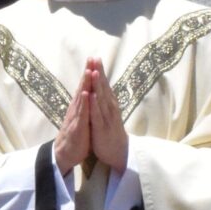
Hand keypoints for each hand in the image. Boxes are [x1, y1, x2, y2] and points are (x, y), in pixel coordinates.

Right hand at [53, 61, 94, 176]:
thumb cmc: (75, 135)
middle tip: (91, 58)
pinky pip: (81, 114)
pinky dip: (83, 103)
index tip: (94, 59)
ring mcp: (76, 117)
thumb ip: (83, 105)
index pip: (85, 86)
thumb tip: (87, 92)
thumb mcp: (81, 117)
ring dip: (85, 84)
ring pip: (81, 98)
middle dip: (87, 73)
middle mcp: (76, 108)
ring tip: (89, 71)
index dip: (89, 73)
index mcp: (79, 106)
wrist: (65, 153)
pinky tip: (85, 94)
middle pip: (82, 87)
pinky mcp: (77, 127)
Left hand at [84, 59, 127, 174]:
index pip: (104, 84)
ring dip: (97, 85)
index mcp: (109, 104)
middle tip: (95, 57)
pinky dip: (95, 105)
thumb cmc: (111, 132)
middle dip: (98, 72)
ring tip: (94, 71)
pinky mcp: (102, 128)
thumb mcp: (108, 114)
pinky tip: (92, 95)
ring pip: (101, 99)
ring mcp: (107, 118)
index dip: (99, 71)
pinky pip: (98, 115)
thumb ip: (105, 101)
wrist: (119, 152)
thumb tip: (102, 87)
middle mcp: (110, 108)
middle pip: (103, 87)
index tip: (95, 57)